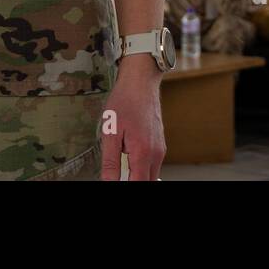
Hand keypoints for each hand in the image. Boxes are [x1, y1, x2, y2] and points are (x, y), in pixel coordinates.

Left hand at [100, 56, 164, 180]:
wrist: (141, 81)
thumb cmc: (125, 101)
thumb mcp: (110, 132)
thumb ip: (110, 162)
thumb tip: (108, 182)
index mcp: (143, 152)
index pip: (137, 185)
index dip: (126, 188)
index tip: (115, 182)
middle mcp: (156, 153)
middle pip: (147, 182)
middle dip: (133, 182)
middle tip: (118, 174)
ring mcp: (160, 148)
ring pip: (151, 174)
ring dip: (137, 176)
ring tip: (121, 164)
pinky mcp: (160, 143)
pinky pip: (152, 163)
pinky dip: (142, 167)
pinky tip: (128, 155)